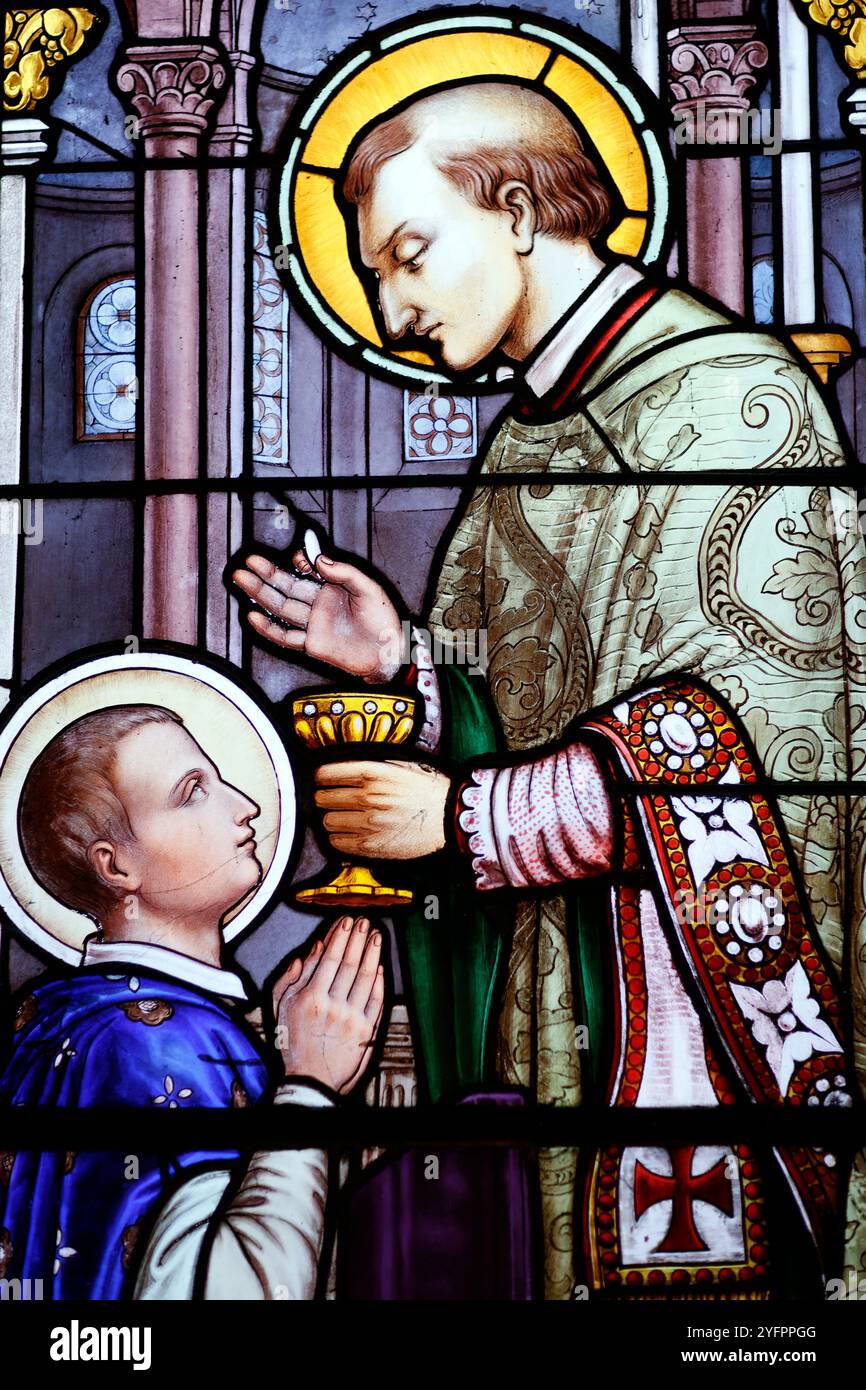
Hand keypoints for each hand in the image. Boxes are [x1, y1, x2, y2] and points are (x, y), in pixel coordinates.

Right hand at [232, 551, 403, 682]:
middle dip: (267, 574)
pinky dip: (268, 628)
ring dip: (261, 594)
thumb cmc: (384, 623)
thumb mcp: (369, 589)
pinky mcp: (312, 644)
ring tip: (242, 580)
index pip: (309, 571)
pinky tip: (254, 617)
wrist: (388, 654)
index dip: (300, 563)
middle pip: (288, 586)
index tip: (296, 557)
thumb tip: (321, 559)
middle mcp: (320, 604)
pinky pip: (286, 636)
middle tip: (248, 564)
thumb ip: (345, 573)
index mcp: (334, 588)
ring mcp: (314, 624)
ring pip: (282, 607)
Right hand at [273, 916, 384, 1094]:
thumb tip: (310, 952)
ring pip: (366, 978)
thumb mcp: (281, 1008)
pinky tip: (380, 965)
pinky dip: (379, 981)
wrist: (310, 1078)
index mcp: (310, 998)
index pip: (329, 959)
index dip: (340, 937)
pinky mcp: (366, 1030)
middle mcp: (333, 1006)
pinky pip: (376, 999)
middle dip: (358, 938)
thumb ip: (291, 978)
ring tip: (376, 936)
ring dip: (372, 953)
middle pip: (350, 964)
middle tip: (364, 921)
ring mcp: (351, 1018)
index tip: (346, 922)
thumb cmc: (293, 1042)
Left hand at [314, 760, 450, 858]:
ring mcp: (368, 823)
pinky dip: (337, 838)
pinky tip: (347, 834)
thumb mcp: (402, 766)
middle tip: (329, 799)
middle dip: (324, 798)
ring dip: (330, 818)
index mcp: (374, 774)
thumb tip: (344, 770)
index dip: (321, 777)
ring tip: (340, 818)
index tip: (322, 780)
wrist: (449, 817)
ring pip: (328, 821)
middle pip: (324, 798)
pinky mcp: (371, 846)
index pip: (328, 773)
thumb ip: (372, 768)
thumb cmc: (428, 789)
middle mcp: (369, 797)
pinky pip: (337, 842)